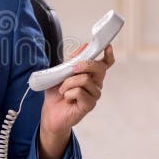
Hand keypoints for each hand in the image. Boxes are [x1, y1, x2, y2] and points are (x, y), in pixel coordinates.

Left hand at [38, 44, 115, 158]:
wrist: (50, 112)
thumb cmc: (56, 93)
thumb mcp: (61, 72)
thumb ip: (72, 60)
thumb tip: (84, 46)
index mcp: (91, 75)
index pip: (105, 64)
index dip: (108, 55)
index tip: (107, 47)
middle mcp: (96, 84)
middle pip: (99, 68)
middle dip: (85, 64)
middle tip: (72, 69)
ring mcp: (94, 95)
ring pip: (85, 79)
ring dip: (69, 83)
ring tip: (63, 90)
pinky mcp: (89, 105)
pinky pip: (79, 92)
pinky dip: (69, 93)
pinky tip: (67, 98)